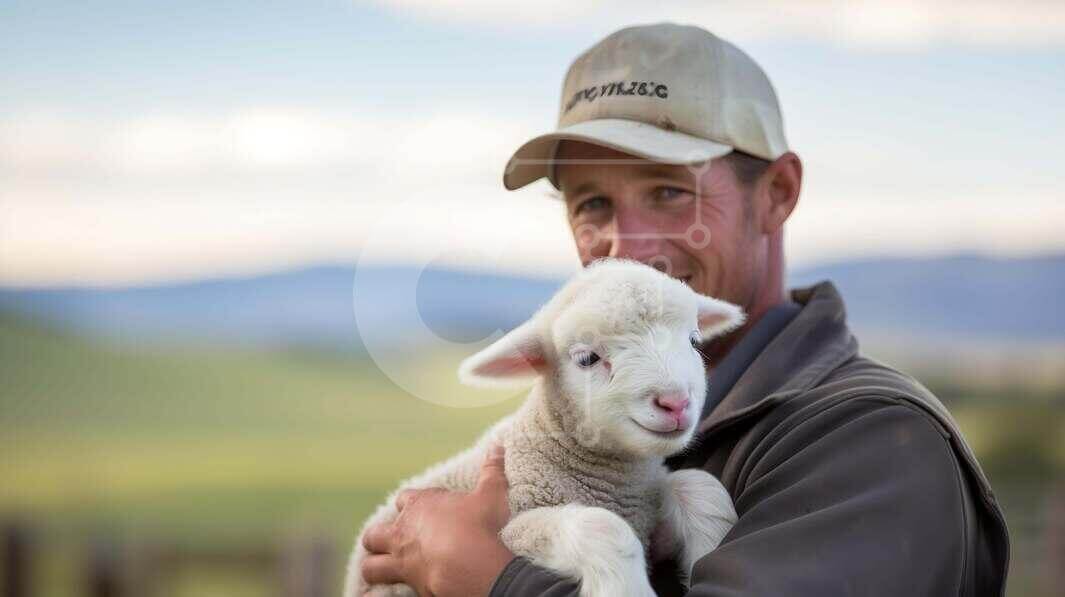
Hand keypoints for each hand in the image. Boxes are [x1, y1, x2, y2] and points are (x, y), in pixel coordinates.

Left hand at [361, 444, 514, 596]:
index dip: (409, 505)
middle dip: (378, 537)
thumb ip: (492, 471)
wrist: (471, 564)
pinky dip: (376, 595)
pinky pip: (382, 592)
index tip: (422, 510)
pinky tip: (375, 596)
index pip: (404, 500)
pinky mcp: (406, 585)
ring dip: (374, 565)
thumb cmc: (479, 526)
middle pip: (375, 534)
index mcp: (420, 506)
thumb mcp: (491, 494)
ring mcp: (401, 561)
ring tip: (381, 568)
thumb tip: (498, 447)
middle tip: (390, 542)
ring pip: (372, 564)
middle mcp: (403, 532)